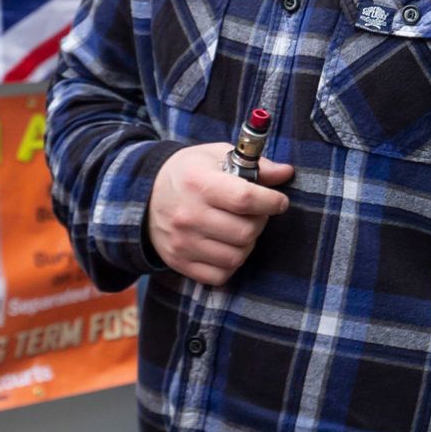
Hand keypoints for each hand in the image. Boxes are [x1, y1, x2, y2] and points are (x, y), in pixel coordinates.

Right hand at [148, 141, 294, 285]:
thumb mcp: (216, 156)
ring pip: (236, 257)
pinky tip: (226, 246)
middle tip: (256, 213)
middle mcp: (188, 215)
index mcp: (198, 183)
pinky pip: (220, 275)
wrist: (143, 196)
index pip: (245, 199)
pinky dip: (230, 264)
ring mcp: (182, 243)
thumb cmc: (188, 173)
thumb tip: (286, 173)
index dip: (271, 202)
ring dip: (247, 244)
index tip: (279, 201)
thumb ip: (254, 164)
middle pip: (245, 232)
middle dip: (260, 222)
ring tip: (241, 229)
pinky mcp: (179, 262)